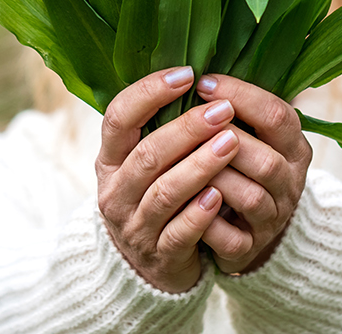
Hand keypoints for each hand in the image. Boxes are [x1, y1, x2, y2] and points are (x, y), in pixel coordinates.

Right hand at [96, 66, 242, 292]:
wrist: (149, 267)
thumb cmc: (156, 199)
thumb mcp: (145, 164)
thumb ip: (161, 127)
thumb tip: (200, 74)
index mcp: (110, 160)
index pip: (119, 118)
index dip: (149, 93)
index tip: (187, 74)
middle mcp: (116, 192)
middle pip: (147, 155)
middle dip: (186, 129)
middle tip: (223, 110)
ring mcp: (135, 227)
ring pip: (165, 193)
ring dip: (200, 166)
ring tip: (231, 143)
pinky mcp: (160, 256)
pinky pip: (179, 233)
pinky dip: (199, 214)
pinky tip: (219, 195)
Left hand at [193, 75, 311, 274]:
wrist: (245, 229)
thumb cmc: (237, 166)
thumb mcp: (249, 132)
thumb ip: (233, 105)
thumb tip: (195, 64)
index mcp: (292, 146)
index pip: (278, 115)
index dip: (241, 96)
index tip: (201, 82)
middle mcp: (289, 182)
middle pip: (266, 159)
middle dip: (224, 139)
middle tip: (189, 122)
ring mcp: (272, 217)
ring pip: (249, 196)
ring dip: (213, 176)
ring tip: (181, 160)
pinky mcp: (249, 248)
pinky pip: (231, 237)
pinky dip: (206, 222)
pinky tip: (183, 204)